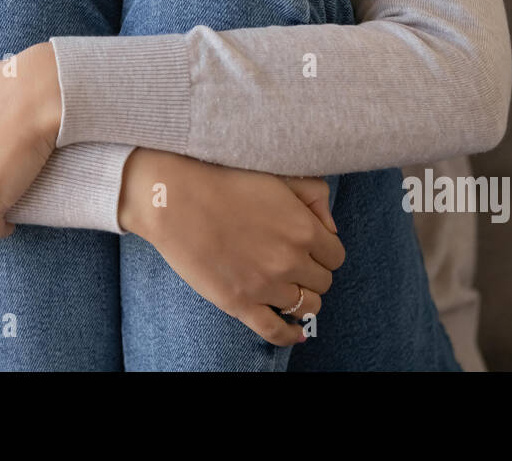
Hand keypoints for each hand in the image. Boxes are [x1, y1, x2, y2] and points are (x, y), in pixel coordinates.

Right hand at [119, 149, 345, 346]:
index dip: (324, 252)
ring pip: (307, 307)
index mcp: (304, 229)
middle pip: (323, 283)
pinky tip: (295, 333)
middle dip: (312, 274)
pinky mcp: (240, 303)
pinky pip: (276, 331)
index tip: (311, 250)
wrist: (175, 199)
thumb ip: (314, 195)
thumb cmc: (225, 181)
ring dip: (302, 298)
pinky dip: (290, 335)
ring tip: (289, 289)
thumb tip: (330, 228)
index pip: (336, 256)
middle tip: (294, 265)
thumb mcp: (279, 176)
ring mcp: (266, 285)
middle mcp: (291, 260)